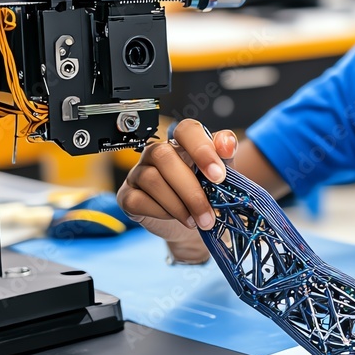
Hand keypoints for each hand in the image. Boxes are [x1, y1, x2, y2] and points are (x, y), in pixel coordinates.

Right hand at [116, 119, 236, 263]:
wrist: (196, 225)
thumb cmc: (207, 194)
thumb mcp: (222, 176)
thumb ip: (225, 156)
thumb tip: (227, 144)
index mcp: (182, 143)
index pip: (186, 130)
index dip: (202, 149)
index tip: (218, 175)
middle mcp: (157, 153)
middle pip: (164, 157)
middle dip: (191, 189)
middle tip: (210, 213)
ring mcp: (139, 173)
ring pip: (152, 179)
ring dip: (179, 205)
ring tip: (197, 221)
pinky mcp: (127, 195)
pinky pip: (137, 199)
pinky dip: (161, 212)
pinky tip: (176, 218)